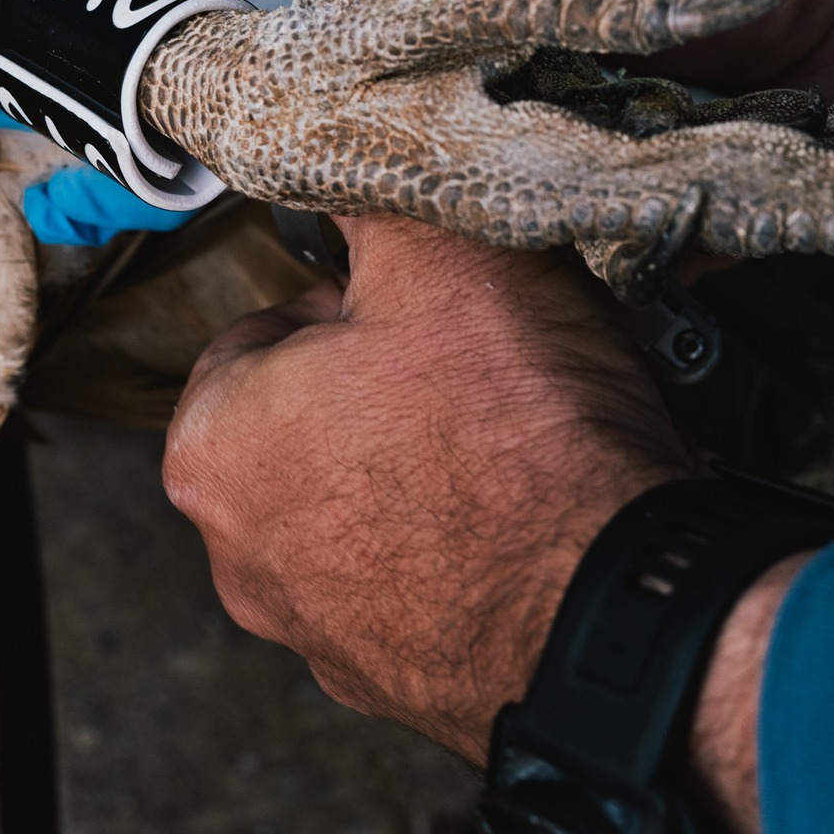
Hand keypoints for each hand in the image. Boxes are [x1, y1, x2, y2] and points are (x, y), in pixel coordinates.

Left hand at [163, 215, 691, 759]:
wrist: (620, 610)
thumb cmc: (516, 438)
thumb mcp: (440, 255)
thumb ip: (370, 196)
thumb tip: (343, 151)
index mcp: (213, 444)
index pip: (267, 331)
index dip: (357, 303)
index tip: (423, 308)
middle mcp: (238, 553)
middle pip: (311, 422)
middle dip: (384, 389)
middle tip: (474, 368)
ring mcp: (315, 630)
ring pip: (365, 504)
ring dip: (423, 469)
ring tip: (509, 443)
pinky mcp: (393, 681)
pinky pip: (418, 583)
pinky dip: (459, 551)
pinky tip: (524, 521)